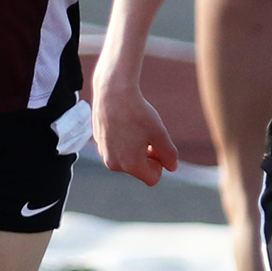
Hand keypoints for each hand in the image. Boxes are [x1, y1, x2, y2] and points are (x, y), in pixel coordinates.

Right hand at [88, 66, 178, 185]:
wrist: (113, 92)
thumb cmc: (138, 112)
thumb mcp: (160, 133)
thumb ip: (169, 154)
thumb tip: (172, 167)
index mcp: (130, 165)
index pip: (153, 178)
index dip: (160, 163)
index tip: (158, 145)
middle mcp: (114, 164)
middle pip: (140, 169)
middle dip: (147, 156)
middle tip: (149, 134)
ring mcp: (104, 154)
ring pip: (128, 159)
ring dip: (136, 148)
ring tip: (136, 127)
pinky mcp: (99, 143)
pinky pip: (117, 149)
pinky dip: (124, 141)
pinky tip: (124, 124)